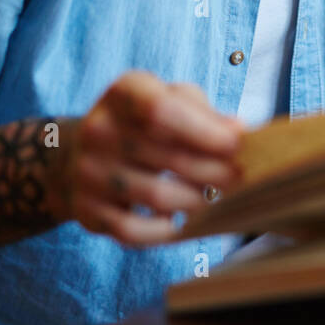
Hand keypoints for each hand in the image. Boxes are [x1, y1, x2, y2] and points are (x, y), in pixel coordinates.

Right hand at [51, 71, 243, 243]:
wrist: (83, 154)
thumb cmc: (147, 124)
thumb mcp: (172, 99)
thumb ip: (204, 112)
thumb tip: (237, 133)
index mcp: (123, 93)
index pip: (161, 110)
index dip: (204, 130)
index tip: (237, 144)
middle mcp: (98, 130)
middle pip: (168, 159)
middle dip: (215, 172)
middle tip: (240, 178)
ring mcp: (88, 172)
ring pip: (157, 197)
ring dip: (197, 202)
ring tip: (217, 198)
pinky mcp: (87, 210)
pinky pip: (134, 231)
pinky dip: (165, 231)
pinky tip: (183, 222)